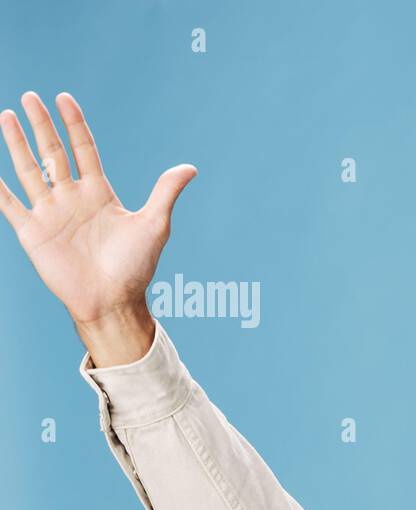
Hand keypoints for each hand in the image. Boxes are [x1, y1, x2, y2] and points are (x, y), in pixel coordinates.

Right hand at [0, 91, 194, 362]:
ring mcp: (51, 213)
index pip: (84, 149)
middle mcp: (72, 198)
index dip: (74, 124)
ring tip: (7, 115)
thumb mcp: (154, 225)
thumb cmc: (136, 267)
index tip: (64, 98)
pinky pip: (9, 203)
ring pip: (29, 170)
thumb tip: (191, 168)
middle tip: (31, 96)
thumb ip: (165, 193)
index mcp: (100, 193)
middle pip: (53, 153)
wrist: (112, 301)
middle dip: (42, 126)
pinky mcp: (32, 232)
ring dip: (17, 143)